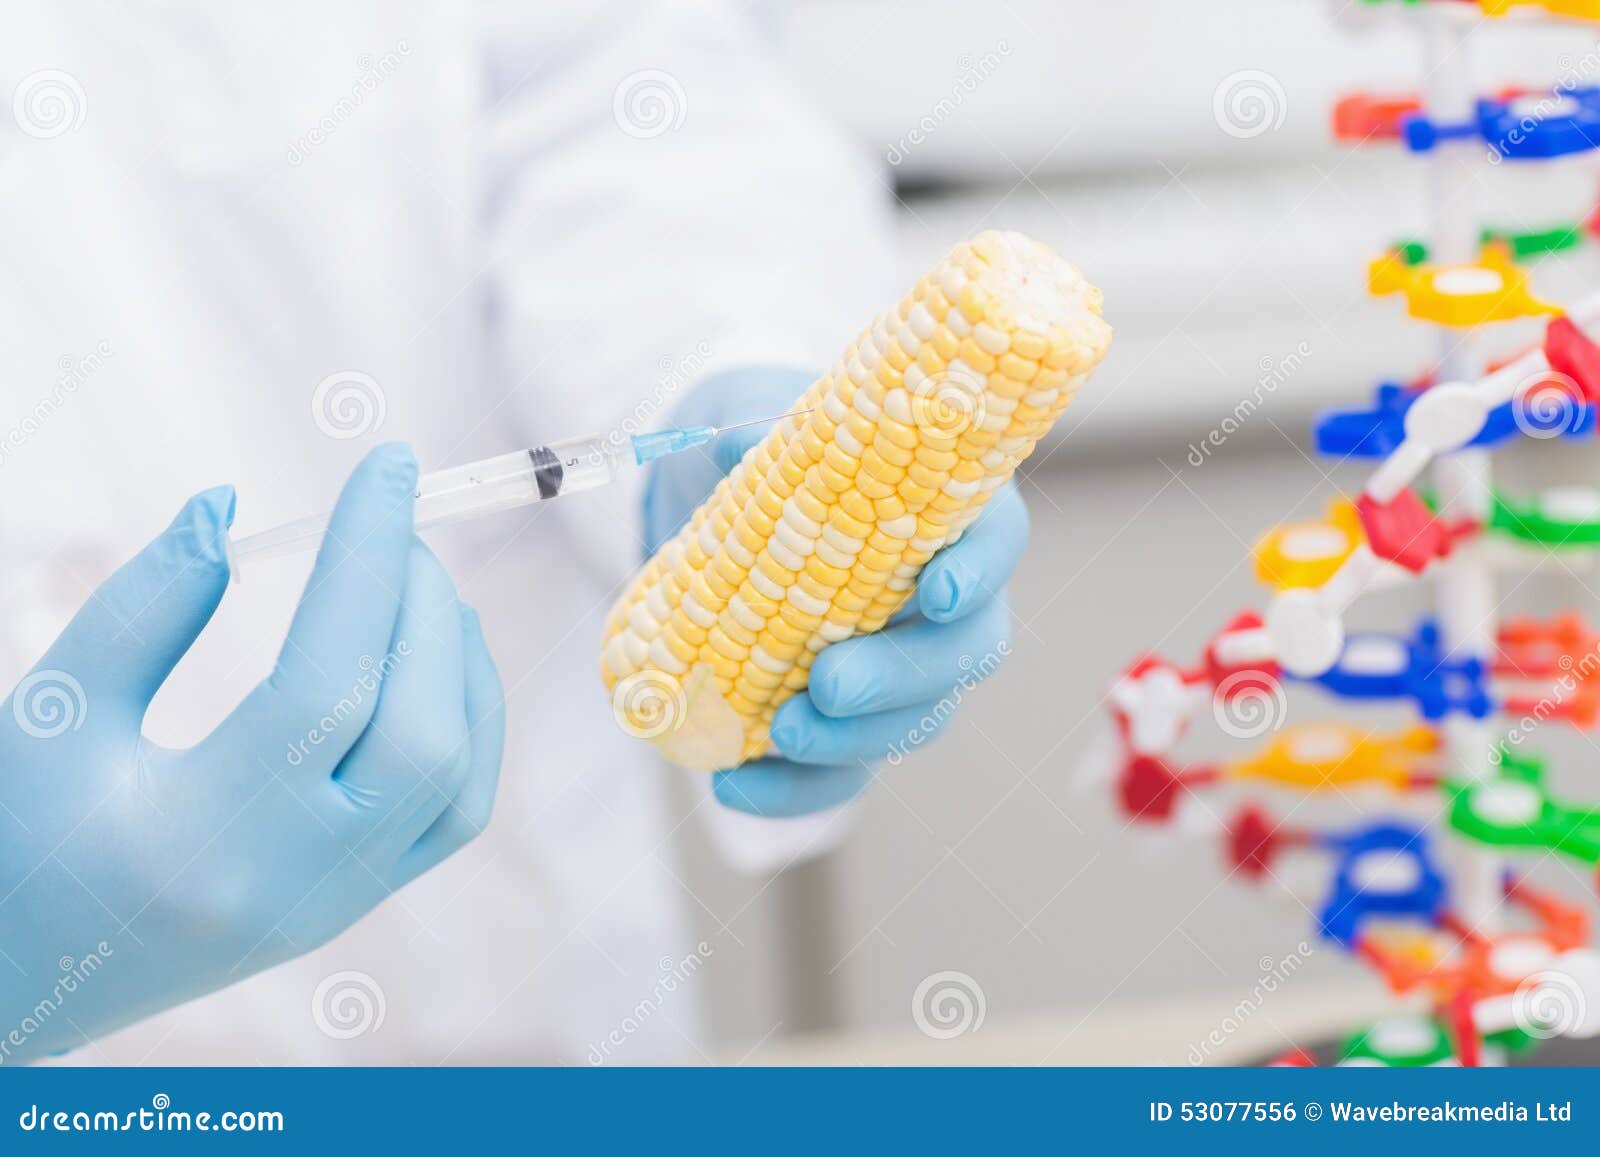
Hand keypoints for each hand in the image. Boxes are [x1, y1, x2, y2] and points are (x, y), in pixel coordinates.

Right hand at [0, 444, 503, 1061]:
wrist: (23, 973)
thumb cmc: (16, 833)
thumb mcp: (58, 710)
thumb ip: (146, 606)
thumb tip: (231, 505)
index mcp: (199, 838)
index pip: (327, 680)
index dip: (369, 559)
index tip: (391, 466)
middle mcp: (290, 886)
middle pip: (420, 732)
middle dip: (424, 607)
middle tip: (396, 526)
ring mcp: (335, 907)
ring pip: (459, 778)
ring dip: (458, 660)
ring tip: (419, 582)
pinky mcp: (353, 907)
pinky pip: (455, 815)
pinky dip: (470, 722)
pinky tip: (435, 659)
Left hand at [643, 367, 1024, 817]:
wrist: (716, 497)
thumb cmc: (762, 440)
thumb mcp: (751, 411)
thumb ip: (752, 428)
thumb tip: (740, 453)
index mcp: (947, 508)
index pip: (995, 538)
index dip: (981, 569)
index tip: (938, 592)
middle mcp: (944, 596)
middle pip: (964, 651)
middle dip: (905, 677)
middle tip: (832, 684)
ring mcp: (901, 666)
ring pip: (915, 720)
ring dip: (855, 741)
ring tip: (781, 736)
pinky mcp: (849, 718)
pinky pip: (843, 771)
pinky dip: (795, 790)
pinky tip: (733, 787)